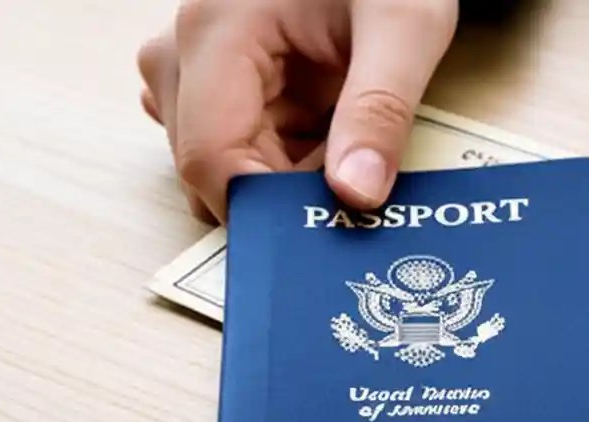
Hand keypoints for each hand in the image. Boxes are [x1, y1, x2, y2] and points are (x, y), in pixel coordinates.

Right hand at [137, 0, 458, 223]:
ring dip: (289, 176)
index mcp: (215, 31)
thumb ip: (380, 111)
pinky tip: (326, 131)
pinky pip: (234, 150)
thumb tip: (356, 194)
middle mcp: (182, 51)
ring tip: (346, 137)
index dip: (267, 210)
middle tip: (357, 173)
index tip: (327, 227)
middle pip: (213, 170)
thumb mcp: (405, 28)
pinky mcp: (208, 83)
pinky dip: (285, 160)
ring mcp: (189, 68)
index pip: (210, 159)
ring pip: (225, 168)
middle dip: (285, 193)